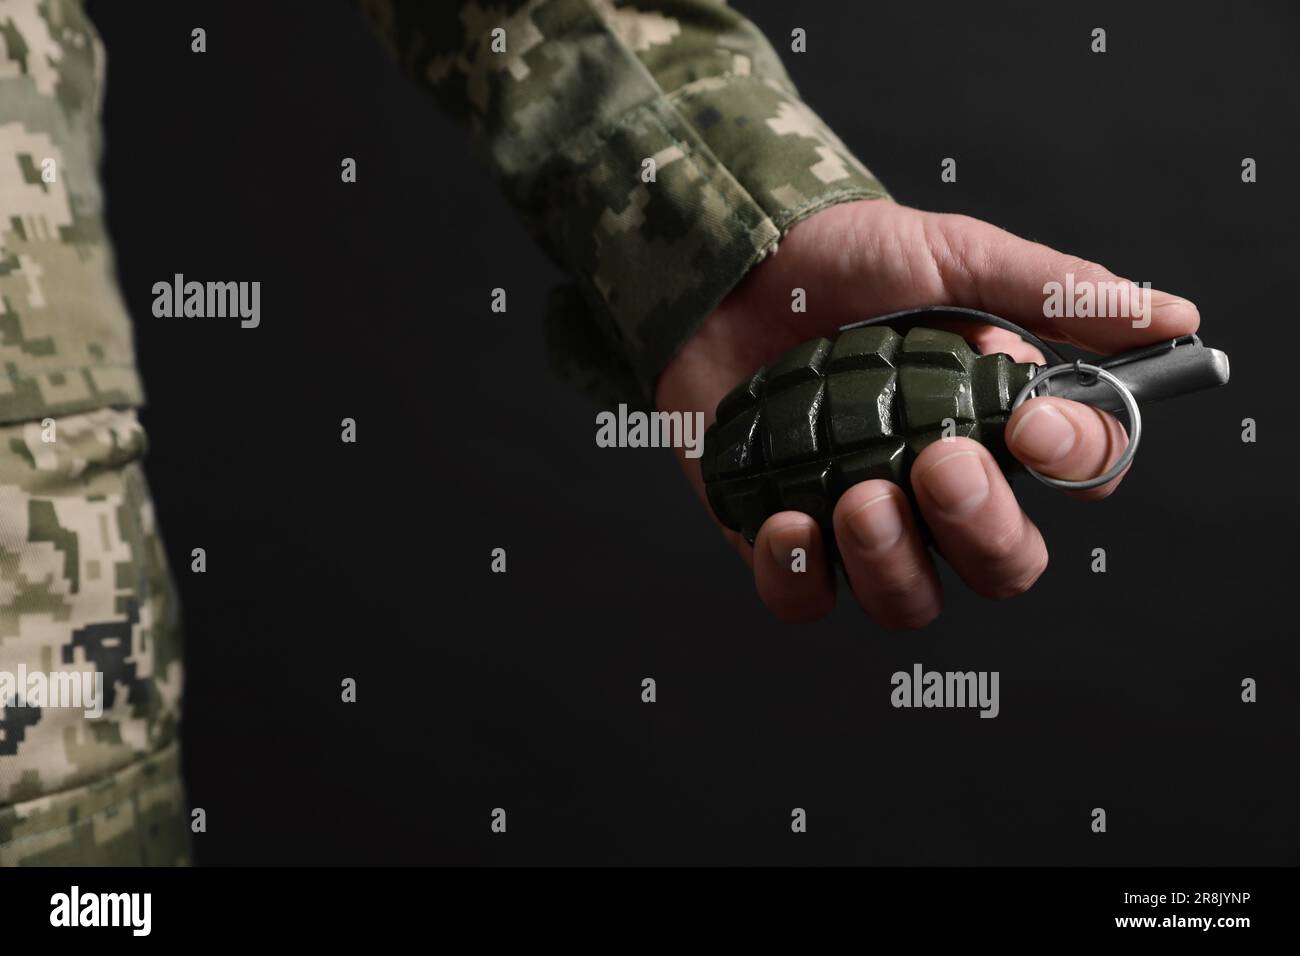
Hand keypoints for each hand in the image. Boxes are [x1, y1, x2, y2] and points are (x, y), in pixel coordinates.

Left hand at [655, 199, 1198, 627]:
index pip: (1078, 476)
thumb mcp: (953, 257)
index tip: (1033, 425)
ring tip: (857, 495)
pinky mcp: (781, 539)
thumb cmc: (841, 261)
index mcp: (997, 424)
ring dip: (893, 563)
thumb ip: (1053, 292)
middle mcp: (937, 488)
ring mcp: (859, 521)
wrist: (726, 267)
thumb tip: (1174, 317)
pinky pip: (805, 601)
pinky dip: (800, 578)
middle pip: (1000, 565)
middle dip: (981, 529)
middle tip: (938, 464)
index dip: (1075, 465)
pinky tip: (788, 524)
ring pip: (908, 601)